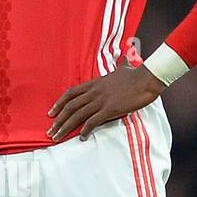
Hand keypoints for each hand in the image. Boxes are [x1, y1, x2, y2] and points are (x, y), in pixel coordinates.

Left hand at [48, 62, 164, 140]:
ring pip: (77, 115)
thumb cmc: (136, 75)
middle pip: (70, 107)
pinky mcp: (110, 109)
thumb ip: (119, 66)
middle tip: (50, 131)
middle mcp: (94, 92)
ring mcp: (101, 101)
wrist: (146, 79)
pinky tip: (81, 137)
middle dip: (58, 120)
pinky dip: (85, 130)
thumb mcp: (123, 68)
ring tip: (57, 137)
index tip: (51, 112)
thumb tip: (124, 59)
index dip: (59, 103)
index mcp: (94, 83)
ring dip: (65, 127)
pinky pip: (93, 121)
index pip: (71, 93)